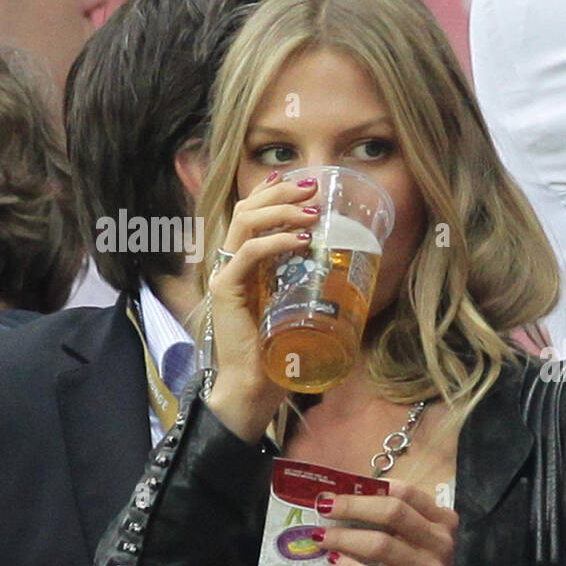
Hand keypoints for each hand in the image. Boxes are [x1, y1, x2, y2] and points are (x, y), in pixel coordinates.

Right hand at [206, 171, 319, 441]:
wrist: (253, 385)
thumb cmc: (279, 350)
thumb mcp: (296, 305)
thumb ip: (305, 282)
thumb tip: (340, 265)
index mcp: (245, 263)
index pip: (252, 215)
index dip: (274, 193)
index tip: (302, 180)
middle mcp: (231, 262)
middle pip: (247, 210)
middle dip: (281, 193)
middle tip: (313, 187)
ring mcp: (225, 274)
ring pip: (245, 223)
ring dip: (282, 211)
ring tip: (313, 212)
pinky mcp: (226, 289)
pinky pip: (248, 253)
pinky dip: (275, 242)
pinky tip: (301, 241)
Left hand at [313, 480, 491, 565]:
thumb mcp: (419, 542)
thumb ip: (396, 522)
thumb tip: (345, 500)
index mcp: (443, 520)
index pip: (406, 492)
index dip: (370, 488)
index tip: (341, 489)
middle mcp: (440, 542)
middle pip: (393, 512)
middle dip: (352, 506)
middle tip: (323, 508)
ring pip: (381, 544)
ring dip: (344, 538)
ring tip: (321, 537)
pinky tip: (335, 562)